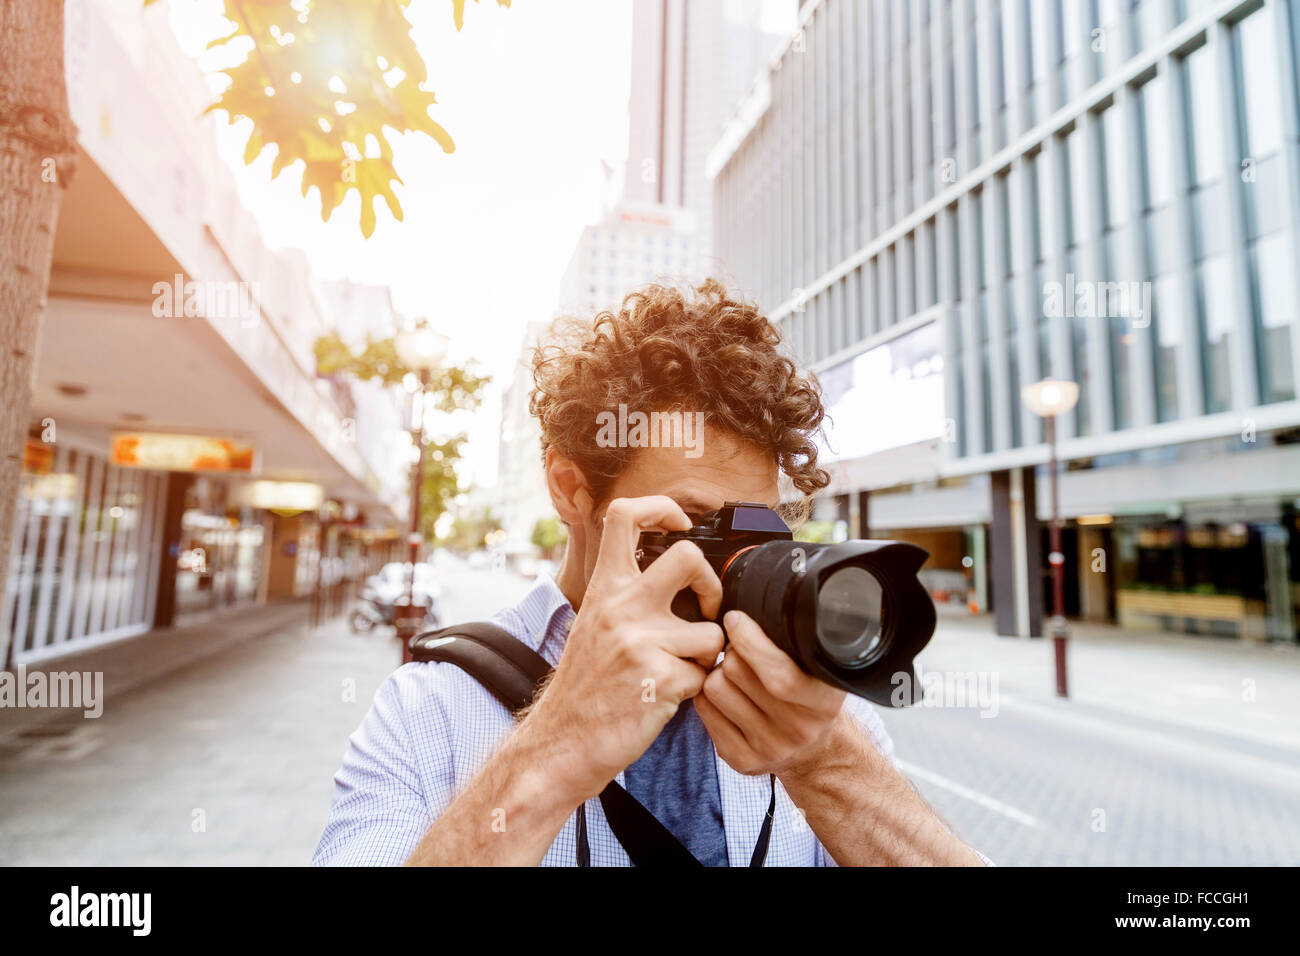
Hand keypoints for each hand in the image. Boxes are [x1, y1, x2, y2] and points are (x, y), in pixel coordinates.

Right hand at [521, 496, 725, 803]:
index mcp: (604, 588)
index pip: (624, 515)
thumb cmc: (584, 688)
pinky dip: (698, 689)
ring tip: (682, 669)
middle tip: (706, 611)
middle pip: (688, 558)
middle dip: (712, 584)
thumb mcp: (593, 623)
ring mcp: (640, 642)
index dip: (661, 508)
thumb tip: (672, 569)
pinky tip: (671, 696)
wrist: (561, 744)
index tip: (681, 525)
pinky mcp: (660, 679)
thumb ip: (625, 594)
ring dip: (708, 655)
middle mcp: (621, 606)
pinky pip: (706, 675)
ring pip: (713, 631)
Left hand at [695, 609, 846, 776]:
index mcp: (823, 703)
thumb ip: (796, 644)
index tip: (736, 619)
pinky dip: (708, 695)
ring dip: (718, 673)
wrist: (814, 751)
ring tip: (735, 675)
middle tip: (740, 650)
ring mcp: (769, 748)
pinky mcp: (742, 760)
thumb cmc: (810, 697)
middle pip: (736, 672)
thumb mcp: (819, 670)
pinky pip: (704, 710)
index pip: (779, 674)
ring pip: (714, 688)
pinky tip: (727, 695)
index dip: (750, 641)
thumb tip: (749, 613)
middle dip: (732, 651)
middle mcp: (799, 730)